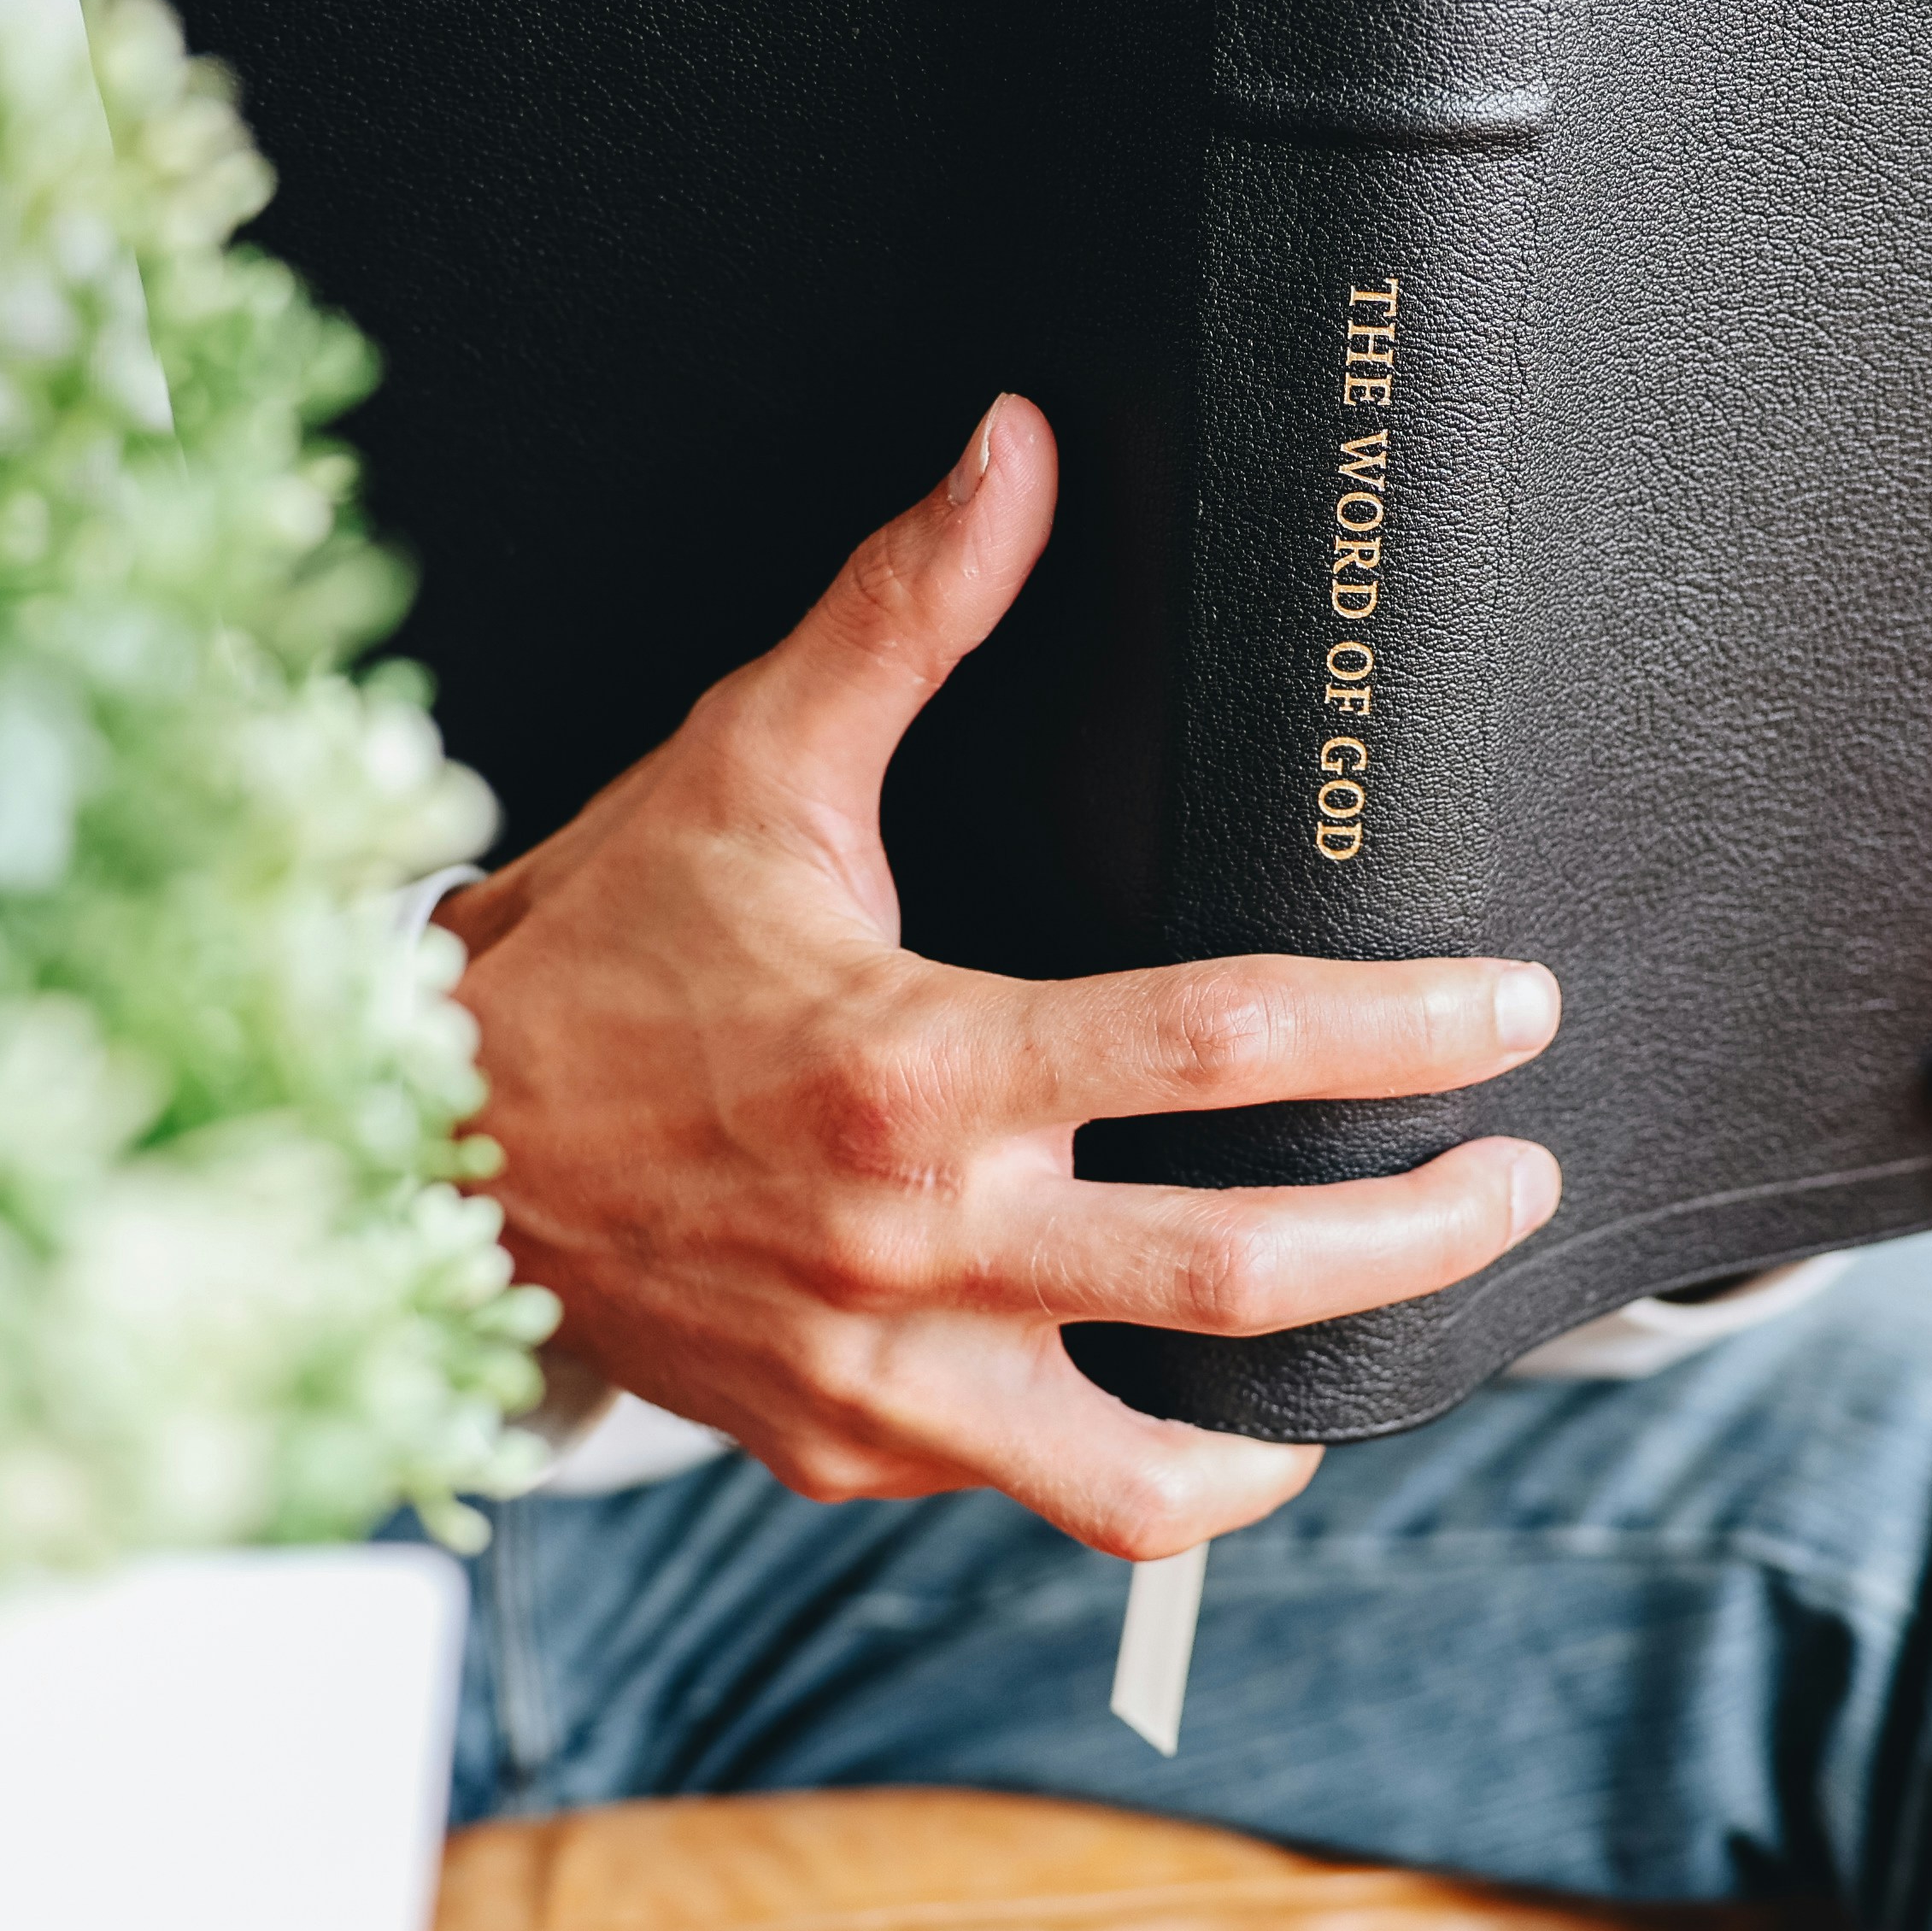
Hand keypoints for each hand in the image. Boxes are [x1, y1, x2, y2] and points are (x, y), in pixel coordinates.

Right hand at [437, 397, 1565, 1558]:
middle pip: (1242, 1279)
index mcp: (918, 1067)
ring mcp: (881, 1373)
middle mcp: (915, 1243)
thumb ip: (906, 612)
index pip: (1223, 1047)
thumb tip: (1014, 449)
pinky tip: (1199, 1398)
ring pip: (1151, 1470)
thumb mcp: (752, 768)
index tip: (1507, 1011)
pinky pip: (1032, 1482)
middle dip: (1420, 1237)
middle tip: (1511, 1184)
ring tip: (1383, 1355)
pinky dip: (1138, 1454)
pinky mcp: (842, 1447)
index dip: (1399, 1029)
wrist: (420, 1143)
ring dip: (1302, 1422)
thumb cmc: (592, 955)